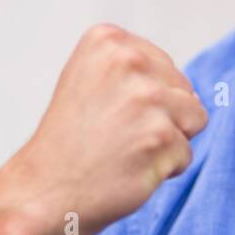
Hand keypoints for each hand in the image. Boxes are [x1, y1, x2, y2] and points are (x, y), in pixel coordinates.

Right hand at [0, 23, 208, 234]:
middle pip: (185, 92)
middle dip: (161, 119)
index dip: (145, 100)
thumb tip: (188, 88)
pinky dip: (163, 170)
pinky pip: (185, 154)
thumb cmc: (68, 144)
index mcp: (109, 41)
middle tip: (114, 136)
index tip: (106, 113)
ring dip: (167, 143)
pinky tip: (127, 170)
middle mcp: (128, 61)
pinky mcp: (159, 136)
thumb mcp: (89, 82)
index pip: (167, 68)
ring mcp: (145, 98)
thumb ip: (134, 70)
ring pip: (193, 119)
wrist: (41, 193)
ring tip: (124, 151)